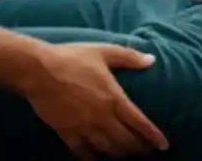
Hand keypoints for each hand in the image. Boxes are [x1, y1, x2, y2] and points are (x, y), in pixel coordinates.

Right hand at [24, 43, 168, 158]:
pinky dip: (91, 159)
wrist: (38, 70)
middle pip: (126, 141)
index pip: (139, 123)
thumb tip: (151, 59)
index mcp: (114, 98)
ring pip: (107, 149)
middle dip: (139, 150)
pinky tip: (96, 160)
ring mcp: (84, 127)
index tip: (163, 145)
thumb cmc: (72, 58)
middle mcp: (102, 117)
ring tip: (126, 157)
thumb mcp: (104, 51)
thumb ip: (129, 57)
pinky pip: (82, 152)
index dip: (153, 136)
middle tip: (147, 154)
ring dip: (119, 155)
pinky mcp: (66, 132)